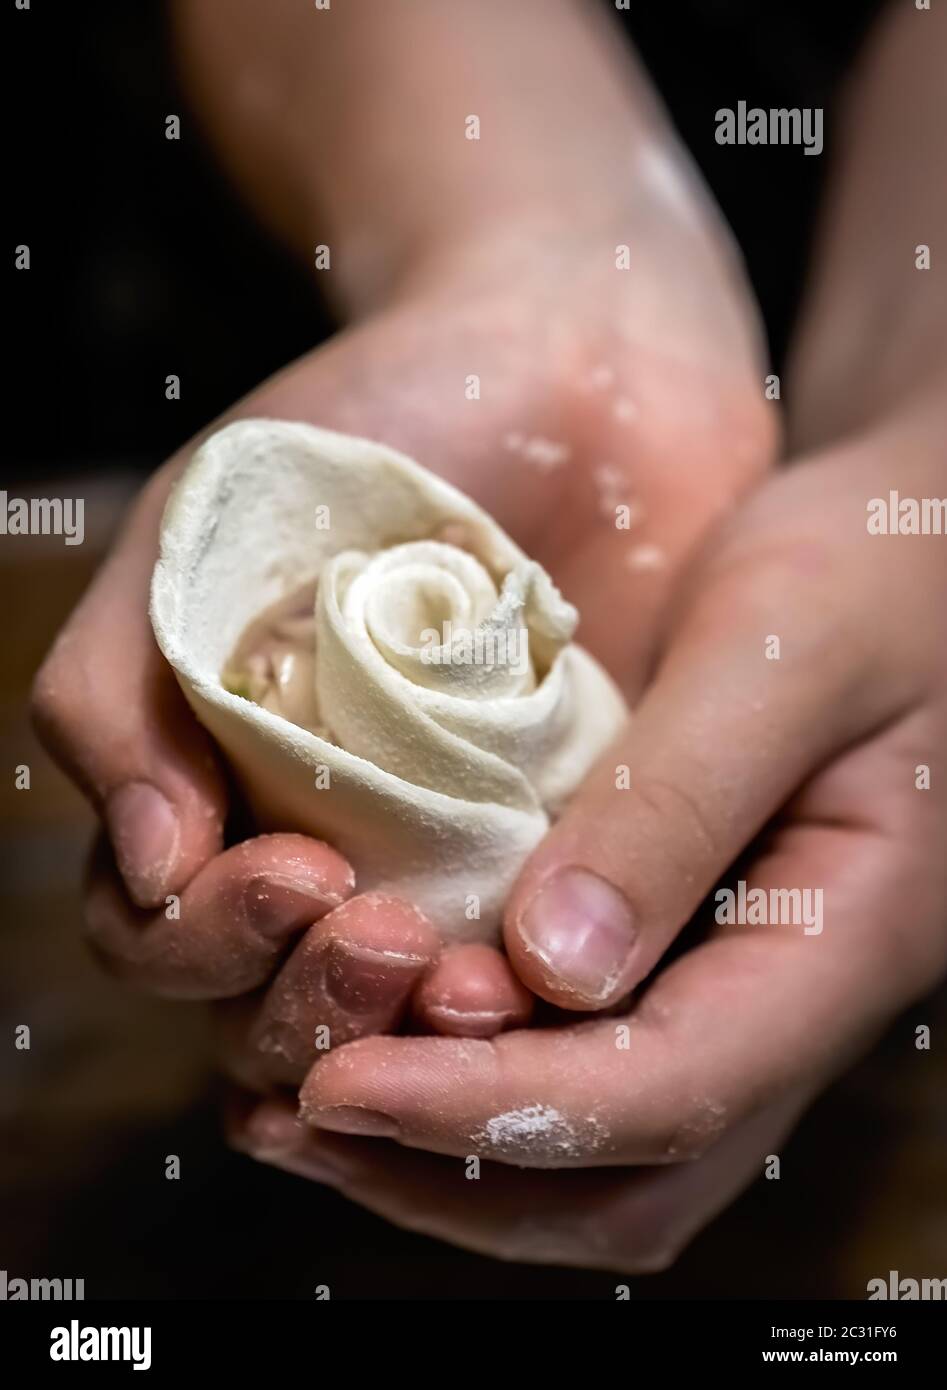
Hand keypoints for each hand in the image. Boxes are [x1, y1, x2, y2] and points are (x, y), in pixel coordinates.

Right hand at [32, 149, 774, 1079]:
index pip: (168, 939)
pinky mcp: (581, 843)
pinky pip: (551, 967)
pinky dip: (541, 1003)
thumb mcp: (193, 540)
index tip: (291, 874)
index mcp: (218, 791)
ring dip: (413, 1035)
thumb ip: (116, 693)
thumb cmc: (359, 438)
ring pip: (407, 1026)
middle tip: (379, 938)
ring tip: (461, 982)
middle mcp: (331, 849)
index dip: (209, 943)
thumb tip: (148, 865)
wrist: (564, 355)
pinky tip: (561, 981)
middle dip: (311, 1006)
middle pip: (279, 1013)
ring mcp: (457, 859)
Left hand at [230, 408, 946, 1267]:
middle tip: (303, 1113)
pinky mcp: (689, 950)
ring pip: (607, 1154)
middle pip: (633, 1175)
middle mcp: (793, 998)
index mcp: (845, 936)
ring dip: (455, 1156)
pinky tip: (378, 1027)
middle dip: (459, 1171)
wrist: (911, 555)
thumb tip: (548, 968)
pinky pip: (586, 1065)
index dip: (501, 1109)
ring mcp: (742, 985)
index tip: (344, 1082)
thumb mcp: (783, 652)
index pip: (672, 1087)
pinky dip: (476, 1078)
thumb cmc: (872, 572)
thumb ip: (683, 800)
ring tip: (306, 1100)